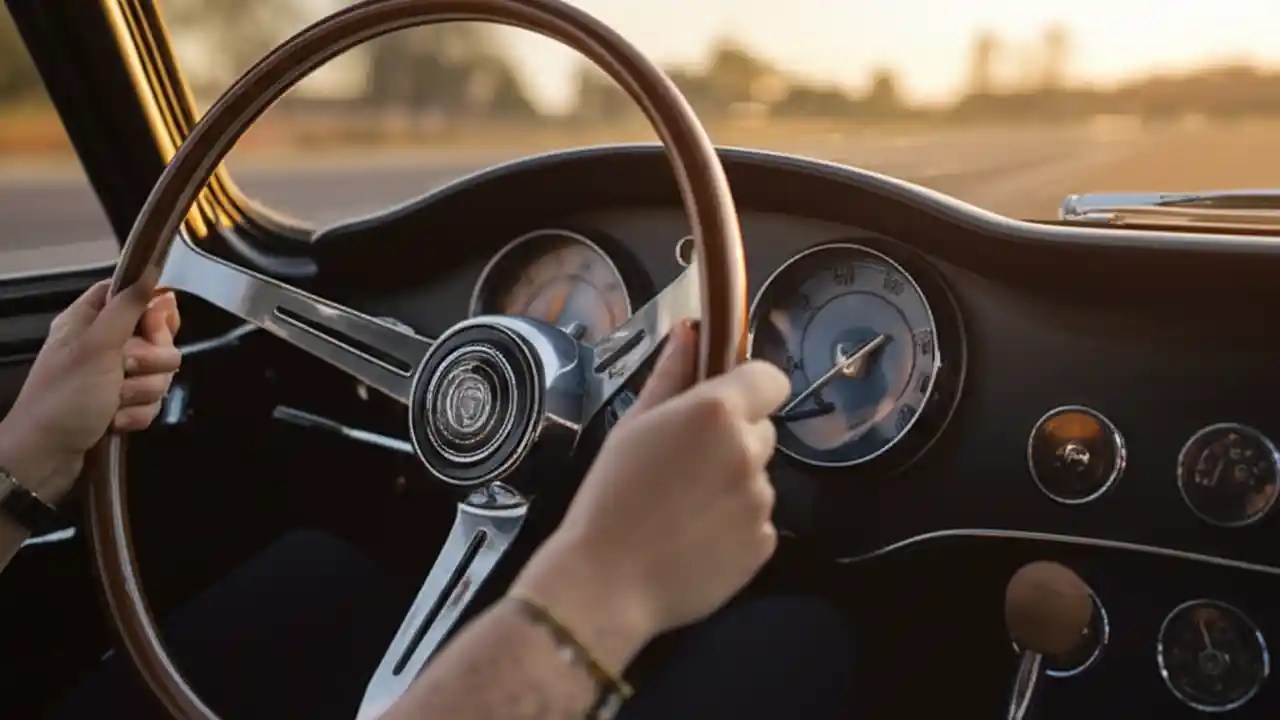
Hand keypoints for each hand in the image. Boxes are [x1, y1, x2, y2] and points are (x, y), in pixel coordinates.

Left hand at [0, 281, 180, 500]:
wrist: (45, 458)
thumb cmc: (64, 397)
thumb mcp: (97, 346)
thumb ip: (128, 307)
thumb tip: (152, 266)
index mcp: (90, 321)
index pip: (132, 296)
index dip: (152, 308)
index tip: (156, 324)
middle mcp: (103, 345)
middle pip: (157, 337)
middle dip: (150, 360)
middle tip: (125, 370)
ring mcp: (114, 378)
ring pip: (160, 373)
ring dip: (142, 392)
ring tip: (114, 404)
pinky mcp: (122, 406)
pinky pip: (153, 402)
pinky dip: (137, 415)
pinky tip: (115, 423)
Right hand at [512, 321, 788, 671]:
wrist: (606, 581)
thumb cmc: (609, 495)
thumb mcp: (633, 425)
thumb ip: (670, 373)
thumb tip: (690, 329)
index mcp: (717, 411)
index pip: (771, 378)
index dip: (750, 388)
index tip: (722, 405)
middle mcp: (749, 450)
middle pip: (762, 430)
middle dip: (734, 440)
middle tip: (685, 464)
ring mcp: (761, 500)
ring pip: (758, 477)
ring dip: (732, 484)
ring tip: (682, 508)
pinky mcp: (764, 544)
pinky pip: (756, 521)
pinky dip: (733, 526)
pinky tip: (692, 538)